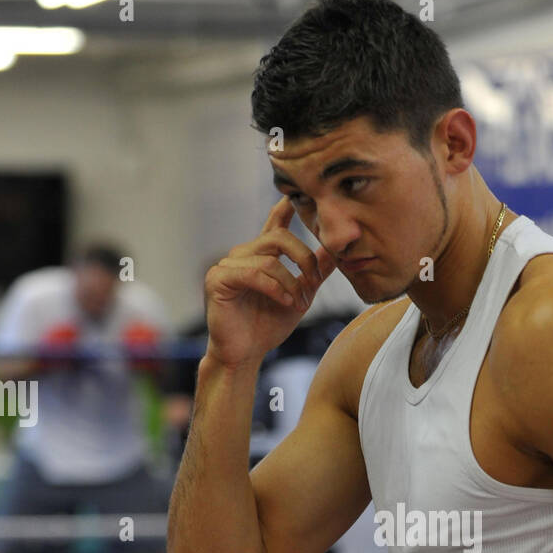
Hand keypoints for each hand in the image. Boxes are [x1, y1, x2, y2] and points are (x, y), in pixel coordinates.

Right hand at [204, 196, 336, 370]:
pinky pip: (254, 274)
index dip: (284, 211)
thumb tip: (334, 252)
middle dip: (303, 259)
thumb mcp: (299, 296)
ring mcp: (227, 265)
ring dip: (290, 283)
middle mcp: (242, 255)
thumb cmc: (266, 327)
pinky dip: (274, 288)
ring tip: (298, 304)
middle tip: (313, 282)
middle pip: (278, 238)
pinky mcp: (218, 280)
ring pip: (269, 259)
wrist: (244, 355)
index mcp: (260, 257)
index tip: (295, 198)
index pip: (274, 227)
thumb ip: (314, 273)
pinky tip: (284, 301)